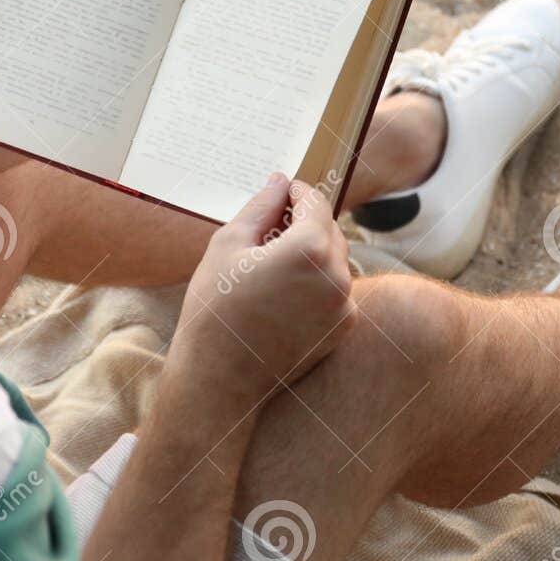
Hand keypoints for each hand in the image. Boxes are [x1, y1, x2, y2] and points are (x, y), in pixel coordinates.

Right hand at [171, 173, 355, 404]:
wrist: (219, 379)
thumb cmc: (215, 308)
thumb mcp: (228, 245)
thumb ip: (261, 207)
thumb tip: (280, 181)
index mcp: (310, 248)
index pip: (314, 201)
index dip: (295, 192)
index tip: (278, 195)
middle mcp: (337, 275)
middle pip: (329, 229)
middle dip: (303, 223)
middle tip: (266, 232)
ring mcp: (344, 305)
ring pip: (334, 259)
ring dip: (310, 253)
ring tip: (270, 267)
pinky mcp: (342, 328)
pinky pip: (336, 289)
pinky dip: (316, 283)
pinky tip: (281, 295)